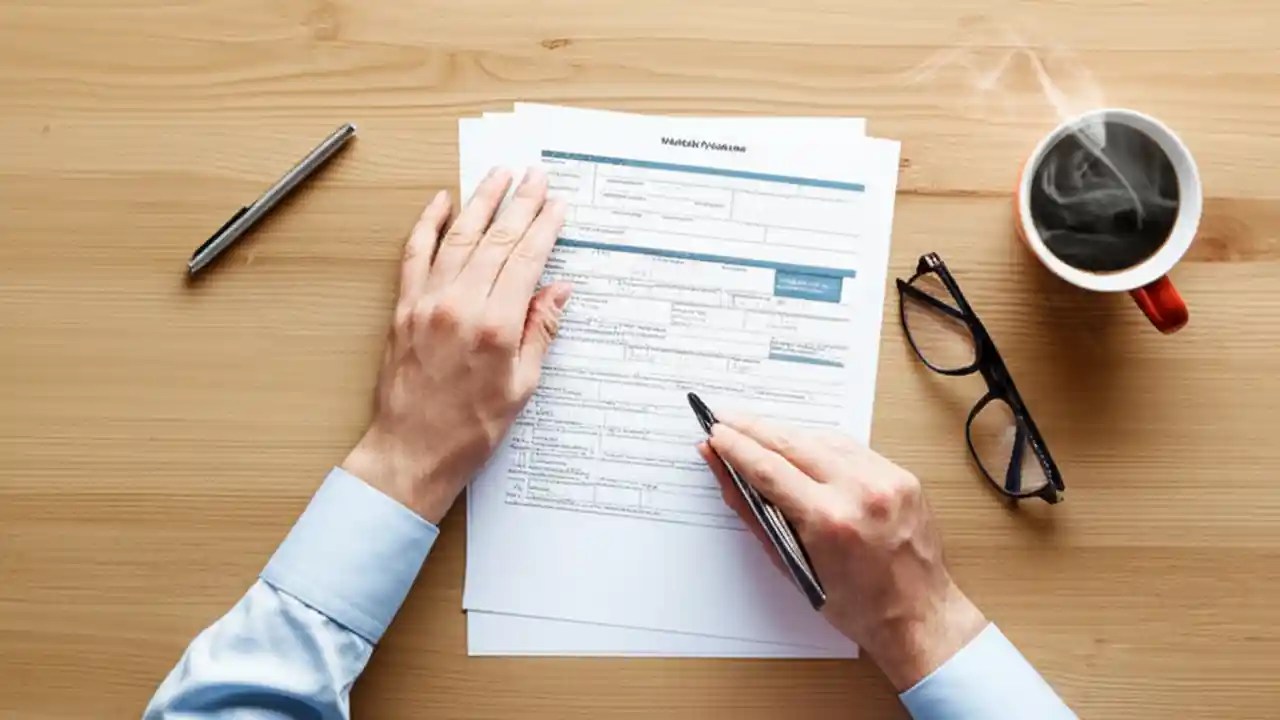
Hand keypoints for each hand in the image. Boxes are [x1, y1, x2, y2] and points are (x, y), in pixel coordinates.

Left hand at [343, 167, 570, 523]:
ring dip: (480, 202)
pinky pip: (415, 254)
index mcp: (495, 326)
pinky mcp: (403, 309)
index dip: (544, 228)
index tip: (557, 206)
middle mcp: (459, 306)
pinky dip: (428, 225)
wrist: (411, 451)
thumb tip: (558, 291)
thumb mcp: (522, 387)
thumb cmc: (470, 429)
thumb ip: (539, 332)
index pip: (526, 261)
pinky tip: (441, 202)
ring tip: (498, 175)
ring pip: (458, 238)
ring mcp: (427, 303)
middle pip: (495, 240)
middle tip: (535, 176)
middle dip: (519, 204)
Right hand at [698, 416, 986, 689]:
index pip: (769, 469)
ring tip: (756, 430)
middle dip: (754, 428)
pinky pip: (852, 448)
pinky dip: (822, 444)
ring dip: (787, 432)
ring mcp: (887, 480)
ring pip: (824, 438)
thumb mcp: (792, 564)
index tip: (715, 433)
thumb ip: (753, 513)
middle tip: (726, 419)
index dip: (736, 447)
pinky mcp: (903, 476)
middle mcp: (861, 492)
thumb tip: (724, 471)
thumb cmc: (855, 605)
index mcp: (830, 521)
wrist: (918, 616)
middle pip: (794, 443)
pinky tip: (801, 444)